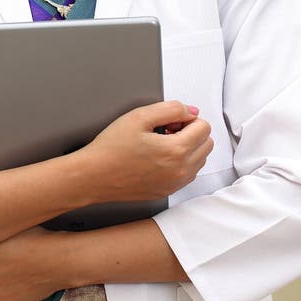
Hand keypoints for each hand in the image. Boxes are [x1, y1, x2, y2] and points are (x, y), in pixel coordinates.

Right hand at [79, 100, 212, 202]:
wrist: (94, 175)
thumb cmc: (111, 148)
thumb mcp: (139, 116)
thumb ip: (171, 109)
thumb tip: (190, 111)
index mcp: (177, 151)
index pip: (204, 127)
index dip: (187, 118)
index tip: (170, 120)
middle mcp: (181, 171)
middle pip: (206, 144)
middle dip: (191, 132)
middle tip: (166, 129)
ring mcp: (175, 184)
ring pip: (199, 160)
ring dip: (187, 148)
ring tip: (160, 143)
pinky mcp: (167, 191)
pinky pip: (187, 174)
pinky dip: (180, 162)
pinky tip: (158, 157)